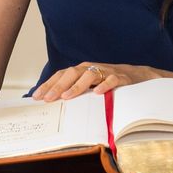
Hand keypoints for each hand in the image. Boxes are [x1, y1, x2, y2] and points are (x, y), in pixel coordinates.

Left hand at [32, 62, 162, 101]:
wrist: (135, 76)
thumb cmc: (107, 82)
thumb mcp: (89, 86)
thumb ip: (74, 91)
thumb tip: (53, 103)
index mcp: (81, 71)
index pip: (61, 75)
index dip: (48, 85)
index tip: (36, 96)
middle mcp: (90, 69)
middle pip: (71, 73)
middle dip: (57, 86)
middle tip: (47, 99)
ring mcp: (105, 71)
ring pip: (88, 75)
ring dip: (76, 86)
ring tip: (66, 96)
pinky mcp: (120, 77)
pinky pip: (111, 80)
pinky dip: (104, 85)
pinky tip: (97, 93)